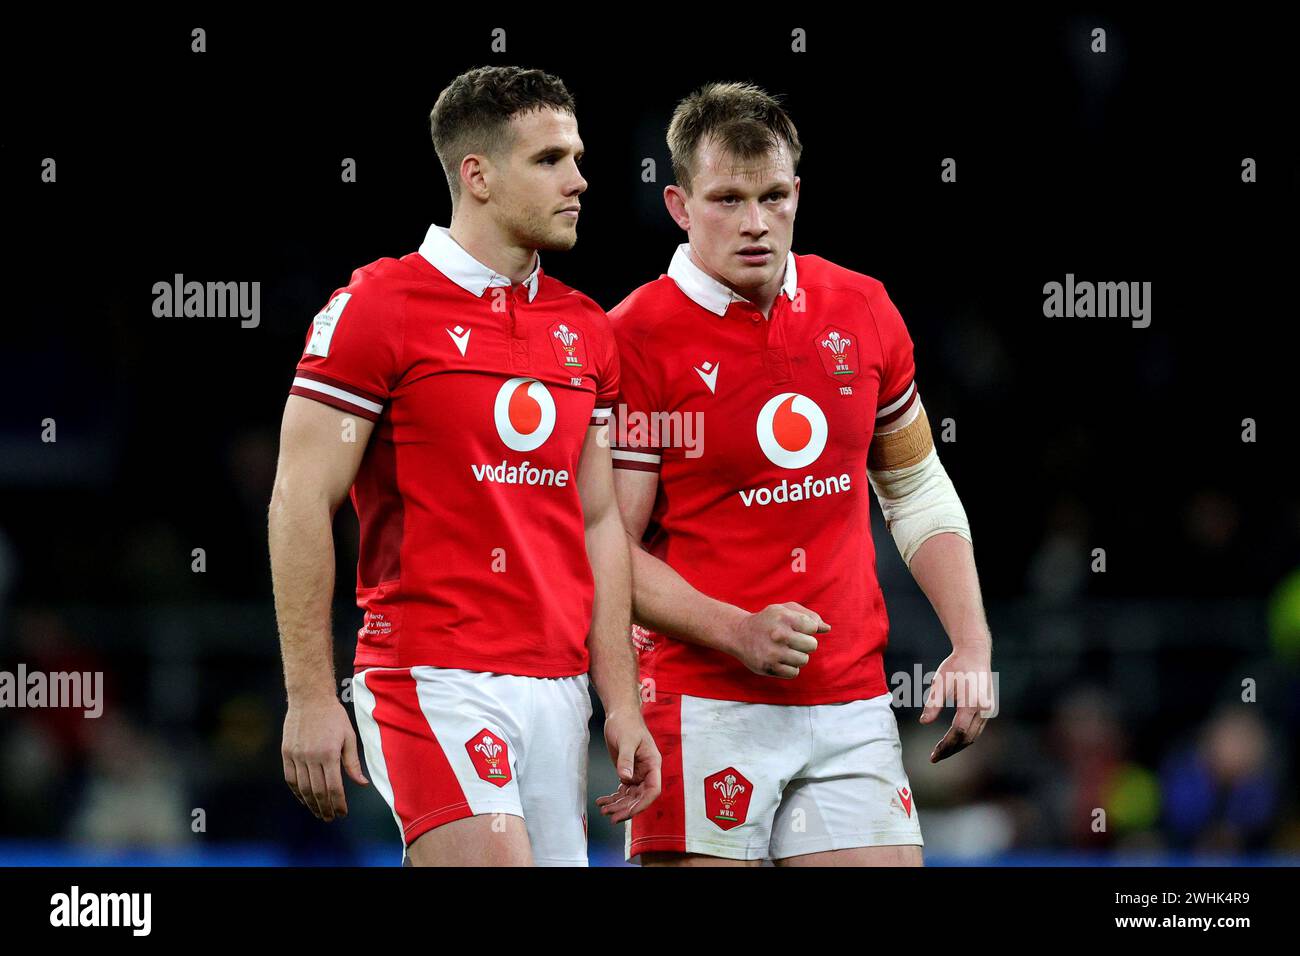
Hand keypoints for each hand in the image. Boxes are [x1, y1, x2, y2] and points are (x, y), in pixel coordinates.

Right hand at [282, 695, 368, 819]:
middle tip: (331, 817)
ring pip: (303, 788)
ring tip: (319, 812)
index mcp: (329, 753)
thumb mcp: (349, 737)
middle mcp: (311, 757)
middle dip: (325, 808)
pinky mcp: (286, 753)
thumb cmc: (334, 717)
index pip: (334, 787)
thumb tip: (362, 783)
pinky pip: (290, 779)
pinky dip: (297, 792)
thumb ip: (353, 762)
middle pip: (318, 791)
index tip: (342, 812)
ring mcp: (297, 756)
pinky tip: (304, 799)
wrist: (310, 698)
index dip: (338, 803)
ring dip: (311, 804)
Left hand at [594, 708, 661, 823]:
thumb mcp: (626, 740)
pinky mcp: (627, 772)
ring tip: (604, 810)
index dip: (642, 803)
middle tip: (611, 816)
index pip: (653, 790)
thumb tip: (625, 778)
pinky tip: (603, 801)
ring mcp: (638, 773)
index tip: (628, 812)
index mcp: (653, 764)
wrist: (620, 714)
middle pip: (640, 797)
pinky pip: (622, 790)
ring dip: (618, 805)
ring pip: (630, 796)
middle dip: (626, 808)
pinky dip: (613, 797)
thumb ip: (626, 760)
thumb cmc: (626, 723)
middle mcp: (647, 771)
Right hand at [726, 602, 828, 678]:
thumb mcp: (785, 610)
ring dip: (798, 656)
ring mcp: (773, 652)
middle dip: (805, 644)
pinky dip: (790, 668)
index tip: (797, 628)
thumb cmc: (768, 621)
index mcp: (783, 616)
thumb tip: (827, 629)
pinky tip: (780, 660)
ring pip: (803, 660)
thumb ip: (809, 616)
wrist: (740, 635)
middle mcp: (778, 634)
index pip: (812, 627)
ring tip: (786, 650)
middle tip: (794, 641)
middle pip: (812, 645)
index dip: (808, 629)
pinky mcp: (769, 667)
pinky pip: (793, 673)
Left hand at [919, 641, 993, 761]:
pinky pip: (977, 729)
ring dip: (958, 746)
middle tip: (934, 758)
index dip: (945, 745)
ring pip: (974, 736)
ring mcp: (989, 710)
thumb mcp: (940, 682)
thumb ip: (933, 703)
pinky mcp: (989, 709)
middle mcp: (984, 709)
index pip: (958, 733)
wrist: (975, 652)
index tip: (933, 754)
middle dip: (951, 750)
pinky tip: (952, 740)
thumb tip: (923, 722)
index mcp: (971, 703)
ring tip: (941, 752)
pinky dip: (965, 738)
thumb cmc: (955, 665)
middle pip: (967, 738)